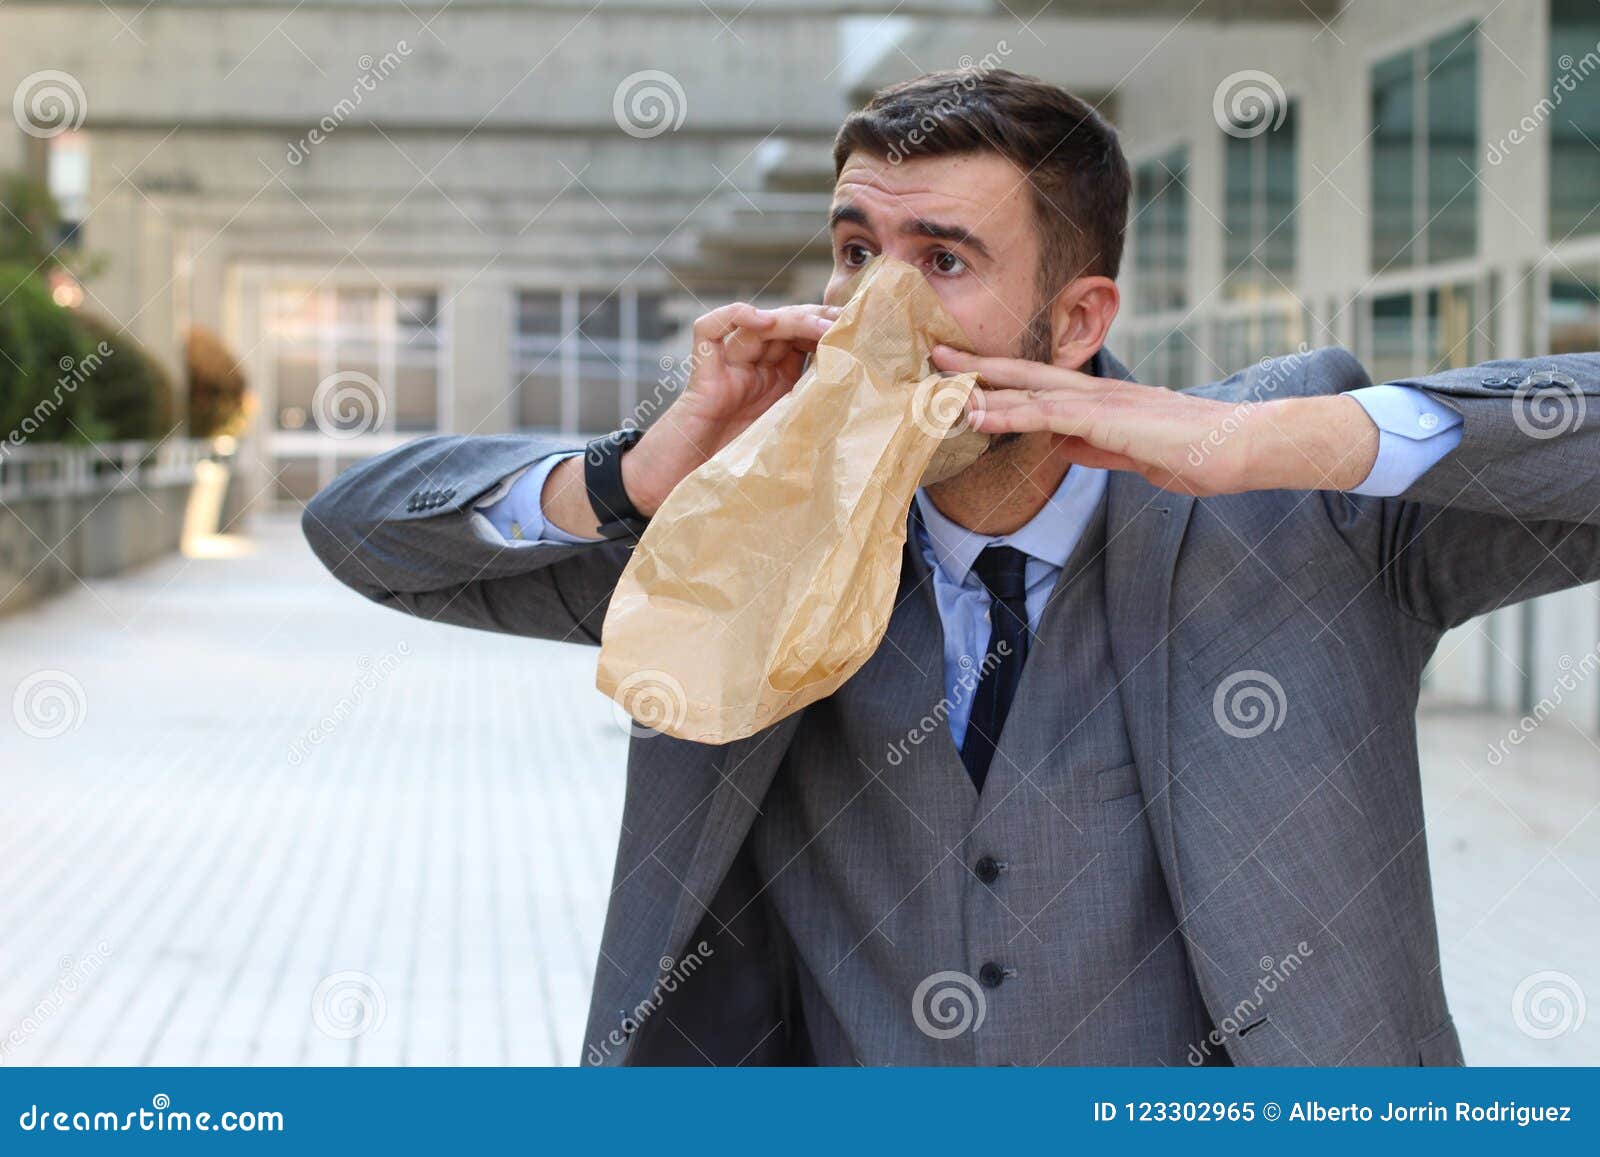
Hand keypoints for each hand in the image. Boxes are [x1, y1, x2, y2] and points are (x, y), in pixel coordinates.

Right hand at [622, 303, 839, 515]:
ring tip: (819, 325)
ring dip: (791, 319)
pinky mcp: (702, 374)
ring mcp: (726, 369)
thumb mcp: (785, 443)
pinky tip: (762, 320)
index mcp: (775, 386)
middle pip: (784, 327)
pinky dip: (733, 316)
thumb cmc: (731, 474)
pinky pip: (709, 330)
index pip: (803, 342)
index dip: (828, 333)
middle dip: (815, 320)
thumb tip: (856, 402)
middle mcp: (752, 371)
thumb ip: (810, 417)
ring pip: (757, 325)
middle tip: (844, 323)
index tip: (857, 333)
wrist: (678, 490)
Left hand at [930, 346, 1378, 495]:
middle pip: (1021, 373)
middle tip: (930, 354)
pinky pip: (1046, 414)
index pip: (1036, 385)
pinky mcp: (1107, 419)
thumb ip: (1094, 447)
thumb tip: (1060, 445)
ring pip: (1026, 390)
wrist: (1242, 448)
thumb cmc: (1197, 453)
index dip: (994, 378)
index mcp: (1100, 401)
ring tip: (935, 381)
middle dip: (974, 365)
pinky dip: (1007, 412)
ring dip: (978, 386)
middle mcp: (1094, 393)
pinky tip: (976, 414)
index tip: (956, 375)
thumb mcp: (1131, 455)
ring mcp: (1100, 403)